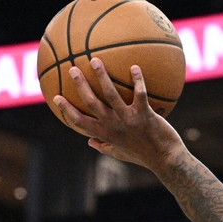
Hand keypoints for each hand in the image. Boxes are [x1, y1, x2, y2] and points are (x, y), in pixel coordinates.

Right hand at [53, 60, 184, 170]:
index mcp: (106, 135)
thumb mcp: (120, 154)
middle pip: (91, 103)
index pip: (81, 122)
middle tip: (73, 69)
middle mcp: (114, 126)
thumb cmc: (144, 156)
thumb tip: (89, 142)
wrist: (167, 160)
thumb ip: (104, 147)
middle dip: (80, 86)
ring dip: (102, 76)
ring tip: (95, 60)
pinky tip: (134, 67)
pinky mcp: (146, 115)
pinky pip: (140, 94)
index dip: (67, 110)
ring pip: (111, 95)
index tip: (55, 96)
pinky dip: (138, 80)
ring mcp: (129, 120)